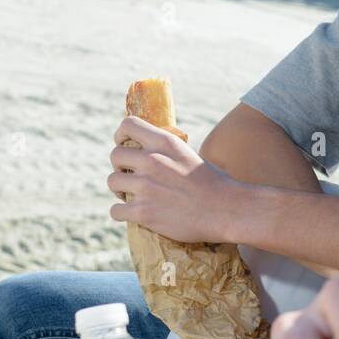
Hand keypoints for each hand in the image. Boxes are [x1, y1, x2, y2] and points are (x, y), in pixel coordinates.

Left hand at [107, 116, 240, 242]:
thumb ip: (164, 150)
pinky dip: (121, 213)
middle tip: (130, 177)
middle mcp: (152, 160)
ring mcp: (146, 186)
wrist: (226, 210)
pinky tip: (133, 214)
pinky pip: (115, 210)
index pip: (127, 125)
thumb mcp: (187, 154)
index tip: (124, 145)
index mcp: (164, 142)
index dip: (121, 135)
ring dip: (119, 190)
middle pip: (114, 155)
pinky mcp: (144, 212)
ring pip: (112, 182)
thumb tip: (145, 149)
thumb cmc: (212, 183)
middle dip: (119, 167)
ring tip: (131, 196)